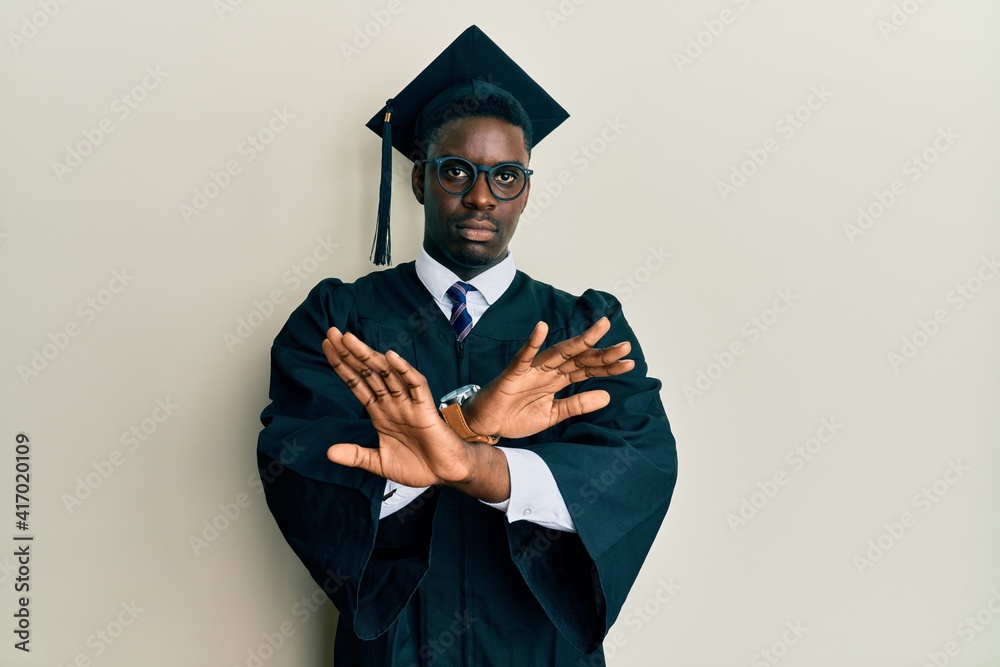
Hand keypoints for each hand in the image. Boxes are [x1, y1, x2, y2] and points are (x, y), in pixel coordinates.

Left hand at [322, 328, 509, 500]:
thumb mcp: (379, 463)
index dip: (342, 366)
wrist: (445, 474)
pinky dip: (404, 371)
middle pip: (368, 372)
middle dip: (349, 353)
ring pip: (387, 374)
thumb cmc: (417, 466)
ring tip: (350, 339)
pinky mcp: (426, 409)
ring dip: (369, 356)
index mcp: (380, 413)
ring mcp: (408, 404)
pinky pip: (415, 385)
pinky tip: (391, 358)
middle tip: (331, 333)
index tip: (326, 347)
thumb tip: (329, 452)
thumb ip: (356, 455)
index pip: (357, 383)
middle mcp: (392, 403)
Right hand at [463, 317, 632, 438]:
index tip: (630, 364)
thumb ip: (577, 405)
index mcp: (556, 381)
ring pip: (559, 353)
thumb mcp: (552, 415)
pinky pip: (523, 356)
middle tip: (626, 346)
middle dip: (602, 352)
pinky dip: (532, 342)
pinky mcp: (512, 373)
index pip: (587, 370)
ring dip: (579, 341)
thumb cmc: (515, 416)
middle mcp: (547, 371)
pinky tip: (541, 327)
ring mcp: (531, 370)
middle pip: (579, 359)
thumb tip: (607, 396)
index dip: (607, 367)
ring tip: (600, 329)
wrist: (485, 425)